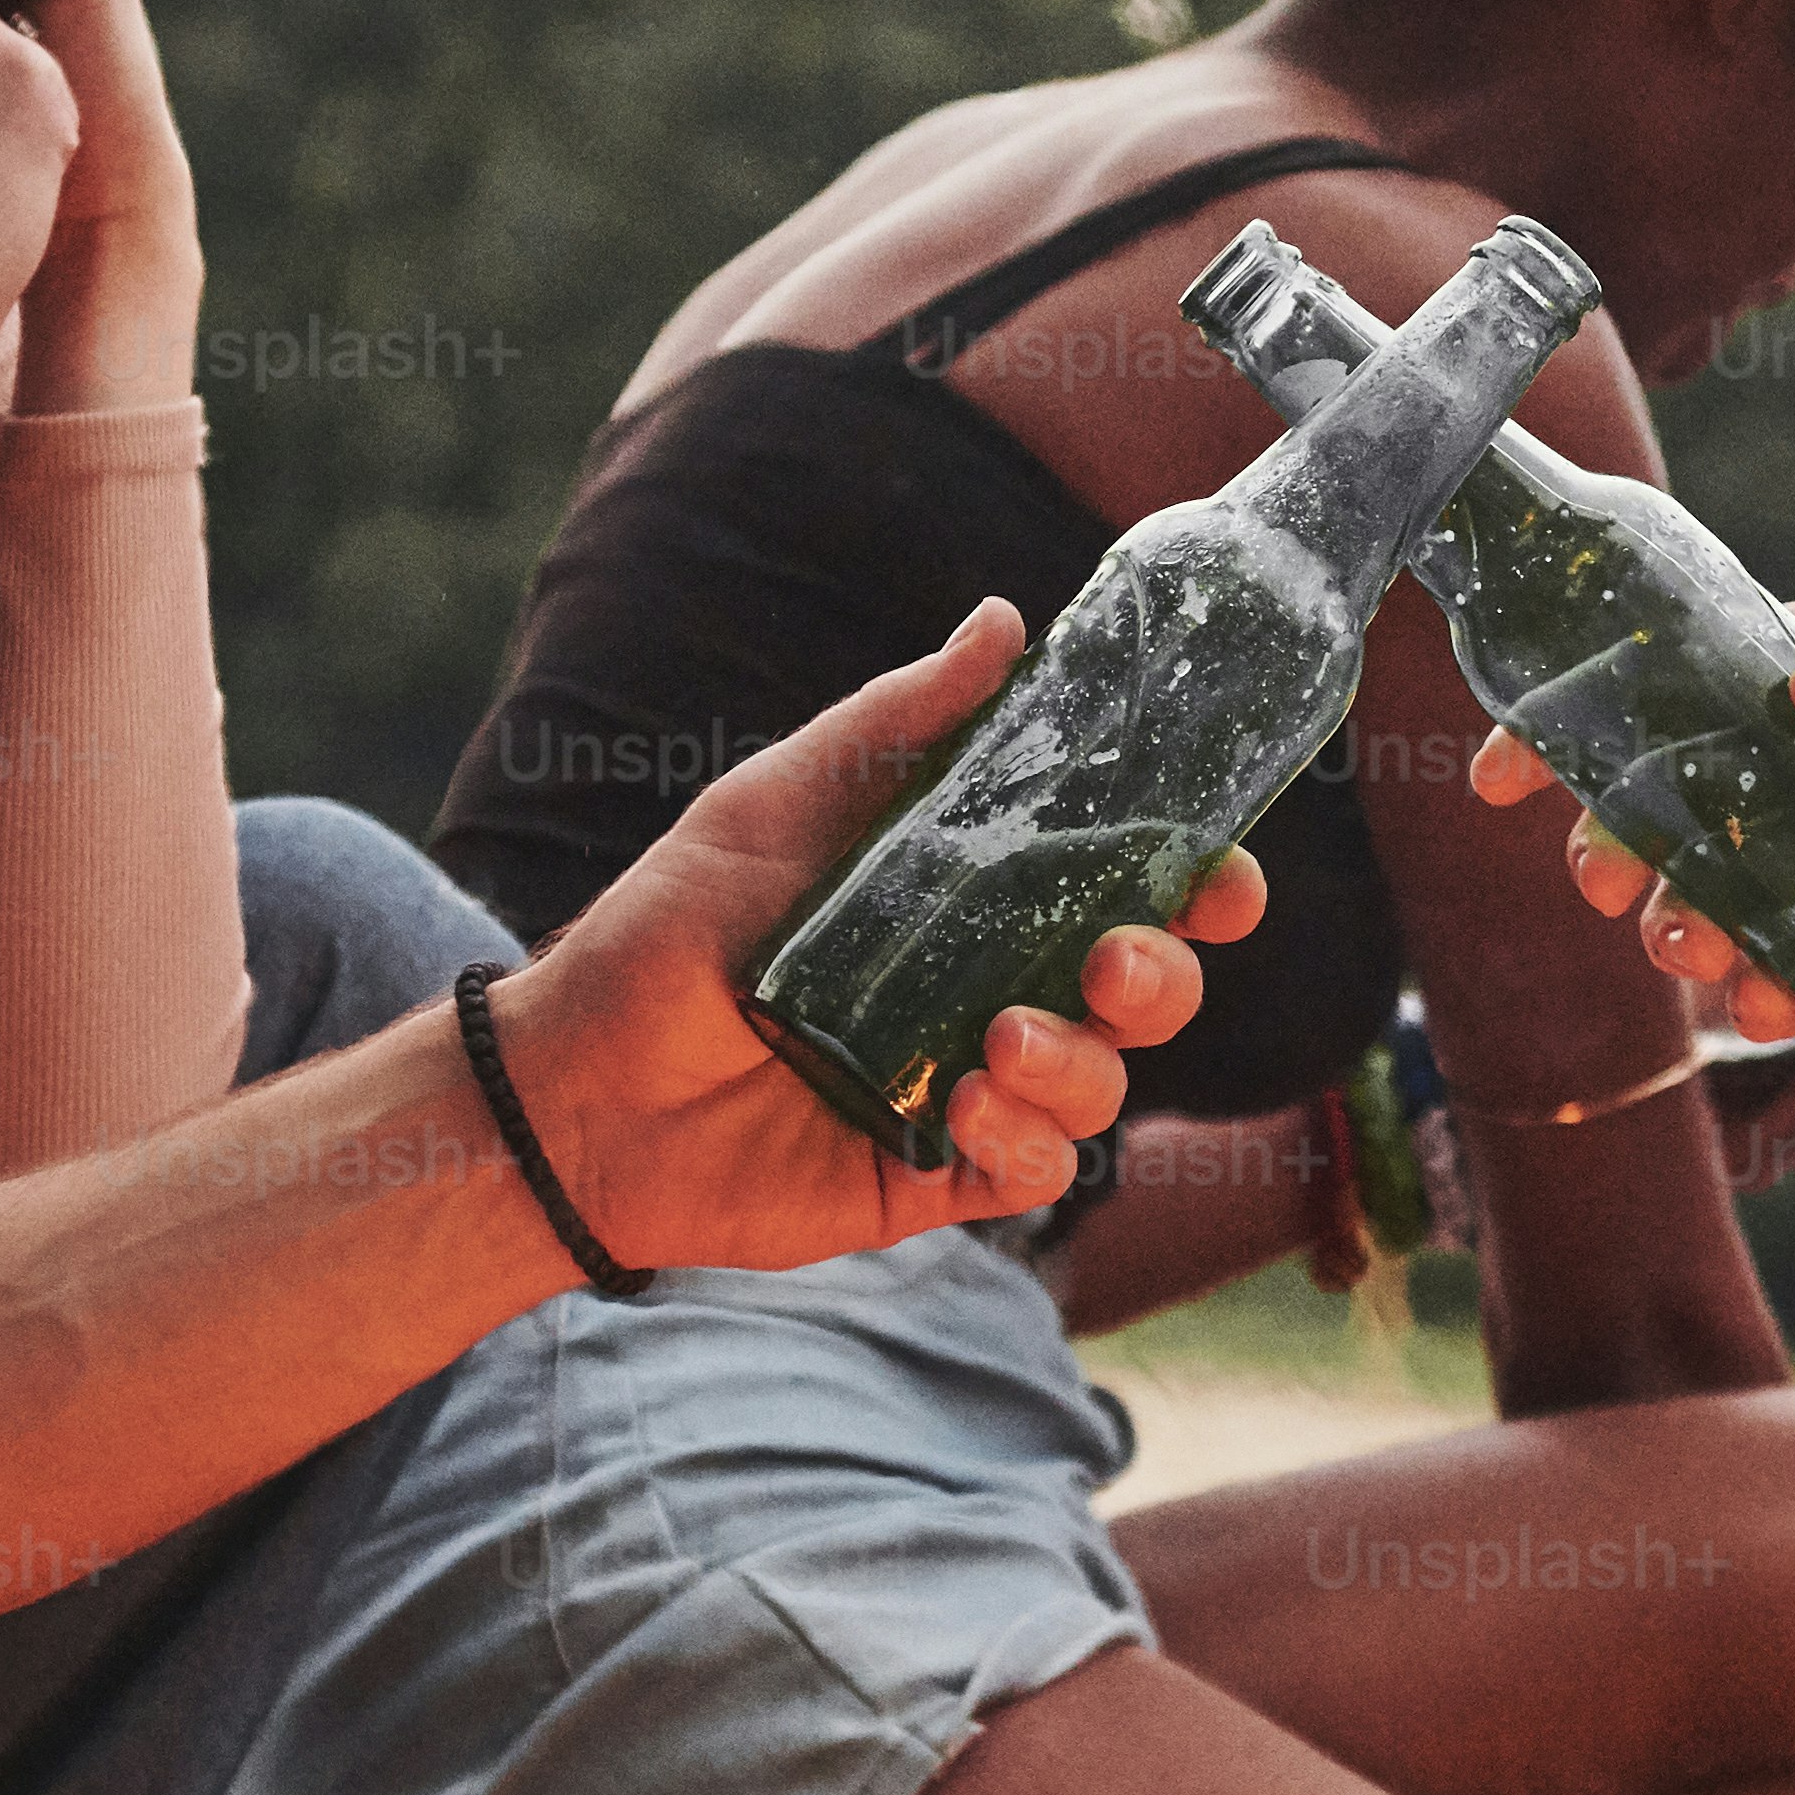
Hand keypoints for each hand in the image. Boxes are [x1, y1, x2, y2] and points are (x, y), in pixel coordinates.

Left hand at [481, 600, 1261, 1259]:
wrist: (573, 1089)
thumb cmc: (666, 931)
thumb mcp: (776, 803)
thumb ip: (897, 722)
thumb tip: (1003, 619)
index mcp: (976, 893)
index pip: (1127, 880)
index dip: (1201, 880)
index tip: (1221, 875)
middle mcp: (993, 985)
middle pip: (1147, 983)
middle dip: (1162, 973)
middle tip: (1112, 961)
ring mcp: (973, 1086)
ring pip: (1107, 1083)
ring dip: (1086, 1064)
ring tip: (1003, 1043)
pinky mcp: (936, 1175)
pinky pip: (1039, 1171)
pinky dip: (1032, 1144)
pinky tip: (971, 1115)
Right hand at [1464, 592, 1794, 1039]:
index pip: (1694, 682)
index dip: (1589, 722)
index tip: (1503, 768)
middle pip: (1702, 803)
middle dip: (1632, 847)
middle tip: (1606, 891)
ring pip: (1757, 892)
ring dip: (1702, 928)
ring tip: (1690, 960)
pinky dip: (1791, 991)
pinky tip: (1768, 1013)